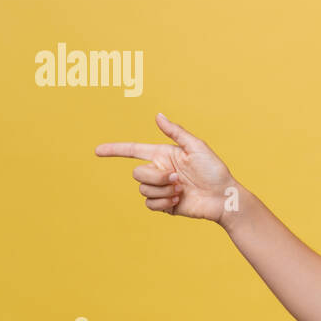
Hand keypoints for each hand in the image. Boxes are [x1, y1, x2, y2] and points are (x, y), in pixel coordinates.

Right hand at [95, 113, 236, 223]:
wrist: (222, 197)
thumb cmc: (214, 171)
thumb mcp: (196, 147)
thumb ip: (175, 132)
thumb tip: (158, 115)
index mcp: (164, 155)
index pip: (134, 150)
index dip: (115, 150)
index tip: (97, 150)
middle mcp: (160, 170)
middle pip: (138, 173)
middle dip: (157, 177)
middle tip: (178, 180)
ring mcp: (161, 188)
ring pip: (143, 189)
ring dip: (163, 190)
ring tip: (181, 191)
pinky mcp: (164, 204)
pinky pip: (150, 204)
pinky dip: (163, 203)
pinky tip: (178, 201)